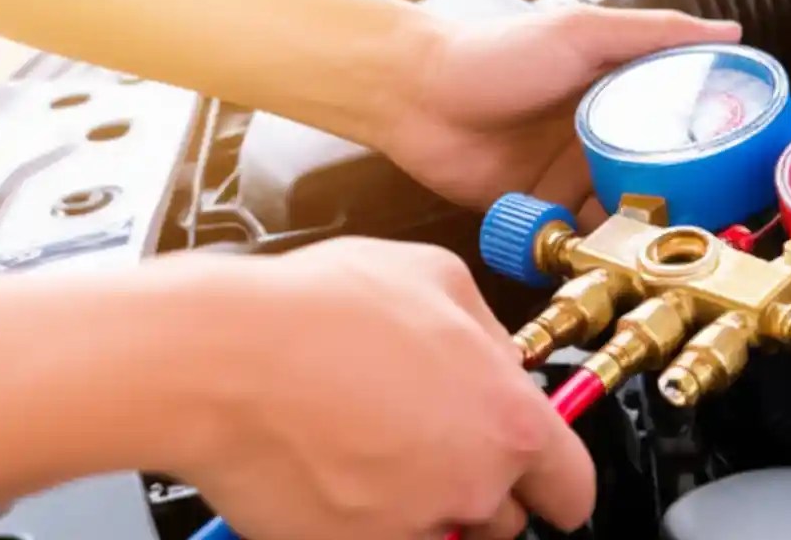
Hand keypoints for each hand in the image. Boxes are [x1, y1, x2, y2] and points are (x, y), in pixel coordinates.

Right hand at [170, 238, 592, 539]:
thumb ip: (489, 330)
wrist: (217, 360)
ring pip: (440, 530)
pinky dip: (365, 519)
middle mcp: (471, 485)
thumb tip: (499, 358)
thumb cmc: (318, 313)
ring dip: (423, 503)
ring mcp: (411, 527)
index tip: (546, 482)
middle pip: (503, 514)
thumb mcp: (436, 276)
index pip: (573, 486)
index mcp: (509, 421)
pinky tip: (334, 465)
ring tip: (368, 443)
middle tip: (424, 436)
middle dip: (476, 484)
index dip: (558, 481)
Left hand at [377, 6, 739, 219]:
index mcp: (621, 91)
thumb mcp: (582, 32)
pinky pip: (583, 235)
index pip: (685, 121)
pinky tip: (615, 257)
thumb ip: (653, 33)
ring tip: (668, 247)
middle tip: (714, 224)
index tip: (745, 166)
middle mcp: (605, 135)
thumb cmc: (492, 52)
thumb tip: (727, 32)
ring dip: (646, 230)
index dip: (716, 144)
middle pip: (664, 175)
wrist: (416, 96)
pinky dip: (600, 249)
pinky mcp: (545, 207)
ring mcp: (575, 174)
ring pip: (629, 211)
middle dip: (688, 200)